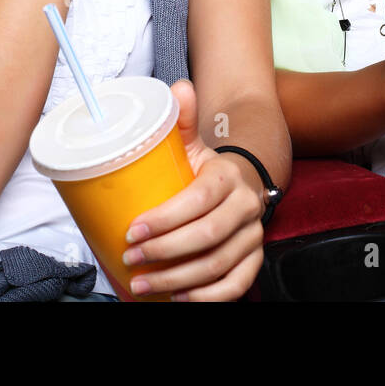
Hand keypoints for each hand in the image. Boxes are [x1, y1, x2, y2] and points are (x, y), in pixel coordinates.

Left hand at [121, 80, 265, 300]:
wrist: (243, 184)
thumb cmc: (206, 170)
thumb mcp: (194, 143)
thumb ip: (181, 119)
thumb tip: (177, 87)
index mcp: (228, 177)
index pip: (198, 201)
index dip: (165, 219)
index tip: (132, 230)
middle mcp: (246, 207)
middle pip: (207, 237)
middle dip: (164, 252)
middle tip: (130, 259)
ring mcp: (253, 237)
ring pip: (219, 265)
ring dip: (178, 280)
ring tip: (142, 282)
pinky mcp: (254, 260)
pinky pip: (236, 286)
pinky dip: (206, 297)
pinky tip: (177, 298)